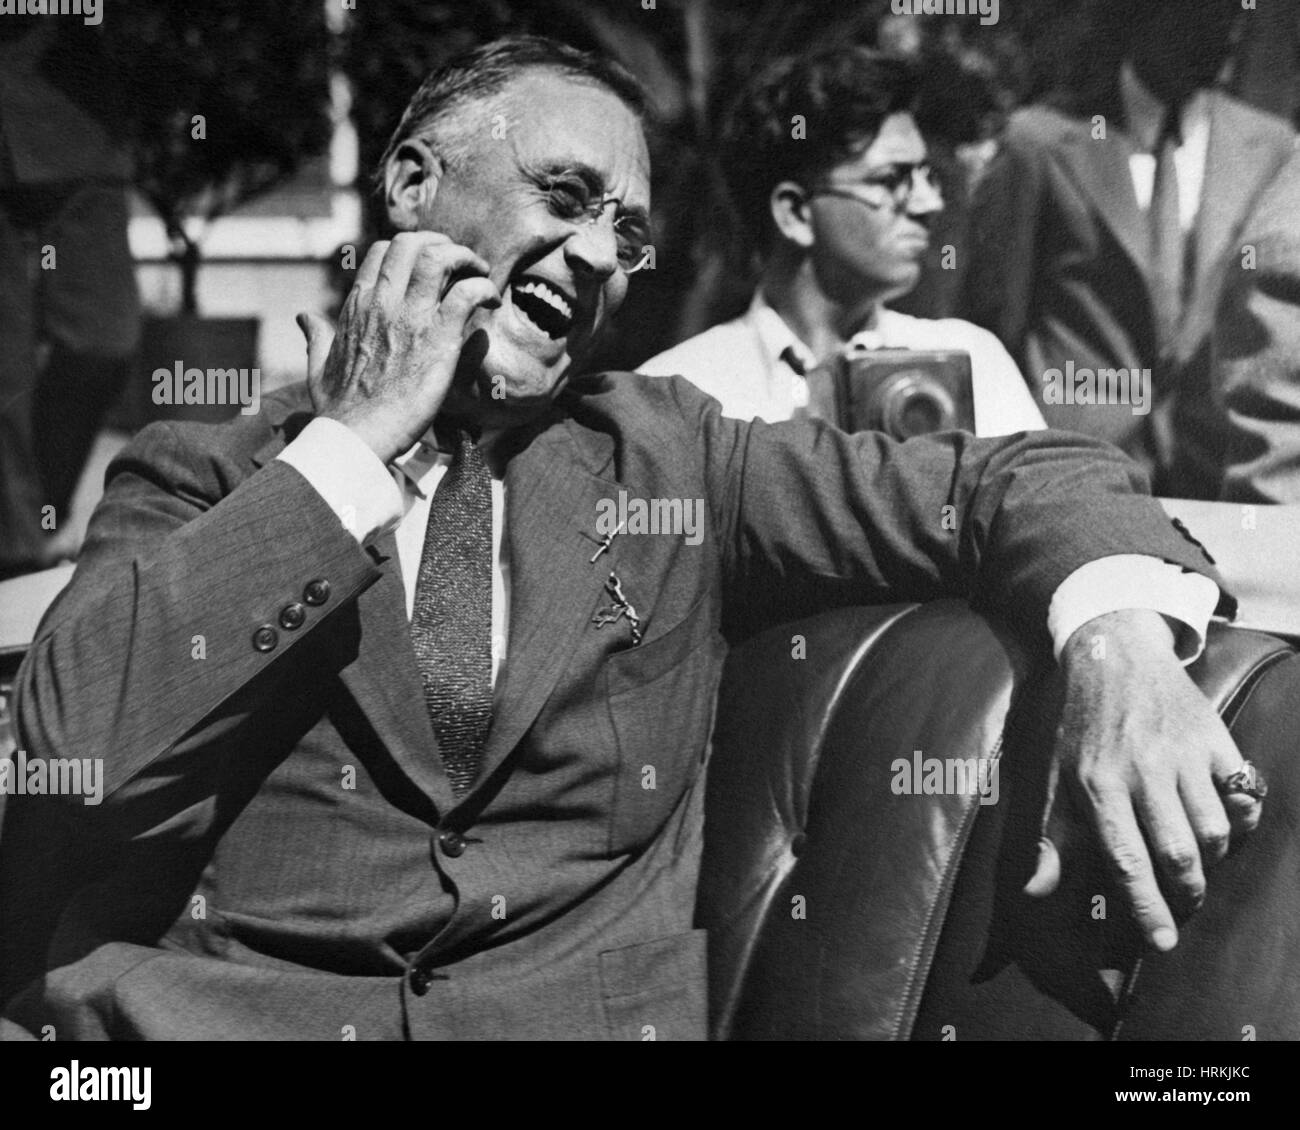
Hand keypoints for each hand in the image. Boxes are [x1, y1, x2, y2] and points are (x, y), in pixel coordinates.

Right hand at [296, 232, 499, 462]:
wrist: (356, 437)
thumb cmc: (339, 410)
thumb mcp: (318, 367)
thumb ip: (315, 337)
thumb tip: (303, 318)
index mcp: (357, 306)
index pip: (382, 251)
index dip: (411, 249)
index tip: (429, 266)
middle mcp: (383, 303)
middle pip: (412, 244)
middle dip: (441, 243)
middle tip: (460, 263)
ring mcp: (411, 318)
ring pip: (439, 257)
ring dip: (466, 258)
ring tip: (479, 272)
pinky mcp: (439, 339)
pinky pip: (467, 293)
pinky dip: (484, 288)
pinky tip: (491, 300)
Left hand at [1026, 610, 1262, 950]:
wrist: (1116, 659)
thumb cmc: (1081, 730)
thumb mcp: (1056, 780)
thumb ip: (1054, 840)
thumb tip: (1035, 891)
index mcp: (1095, 784)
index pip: (1125, 859)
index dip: (1145, 907)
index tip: (1161, 942)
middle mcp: (1140, 770)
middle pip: (1178, 853)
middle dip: (1185, 894)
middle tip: (1182, 909)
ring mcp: (1182, 753)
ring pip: (1214, 831)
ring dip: (1211, 860)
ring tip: (1195, 865)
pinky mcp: (1214, 739)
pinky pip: (1241, 795)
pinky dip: (1240, 821)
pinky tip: (1224, 826)